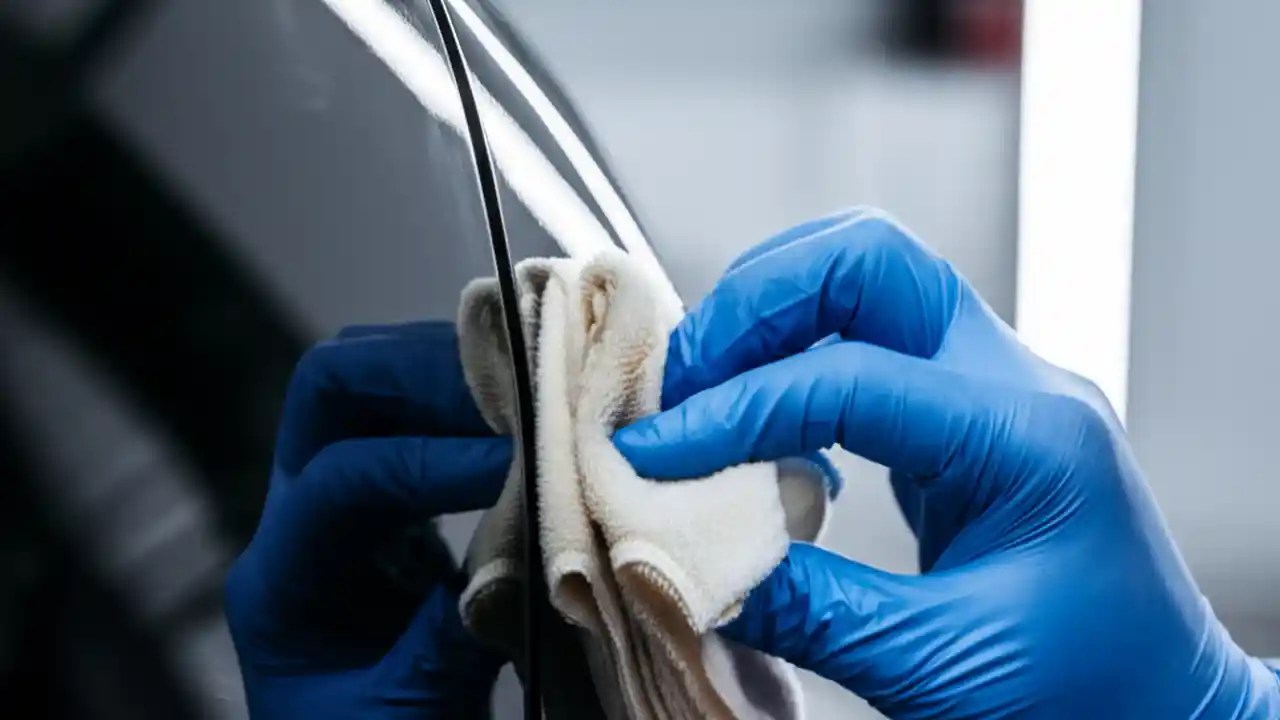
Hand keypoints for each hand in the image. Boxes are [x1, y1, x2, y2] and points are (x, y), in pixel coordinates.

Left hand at [225, 322, 510, 717]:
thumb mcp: (408, 715)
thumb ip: (457, 633)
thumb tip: (529, 544)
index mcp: (279, 584)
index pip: (342, 478)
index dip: (431, 461)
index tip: (516, 464)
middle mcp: (295, 525)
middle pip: (328, 389)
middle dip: (418, 372)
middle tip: (512, 388)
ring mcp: (341, 511)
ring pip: (369, 387)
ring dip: (448, 374)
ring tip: (528, 387)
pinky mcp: (394, 516)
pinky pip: (415, 424)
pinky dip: (469, 408)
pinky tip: (523, 419)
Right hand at [614, 208, 1279, 717]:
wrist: (1164, 706)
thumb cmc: (1088, 694)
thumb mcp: (941, 667)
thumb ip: (808, 608)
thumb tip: (683, 564)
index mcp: (1029, 439)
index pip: (854, 377)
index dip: (737, 410)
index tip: (656, 455)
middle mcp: (1016, 384)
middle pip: (869, 260)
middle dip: (757, 302)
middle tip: (681, 382)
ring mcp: (991, 386)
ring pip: (863, 280)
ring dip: (768, 319)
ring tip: (701, 395)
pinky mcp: (962, 411)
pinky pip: (865, 339)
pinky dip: (791, 361)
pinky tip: (757, 430)